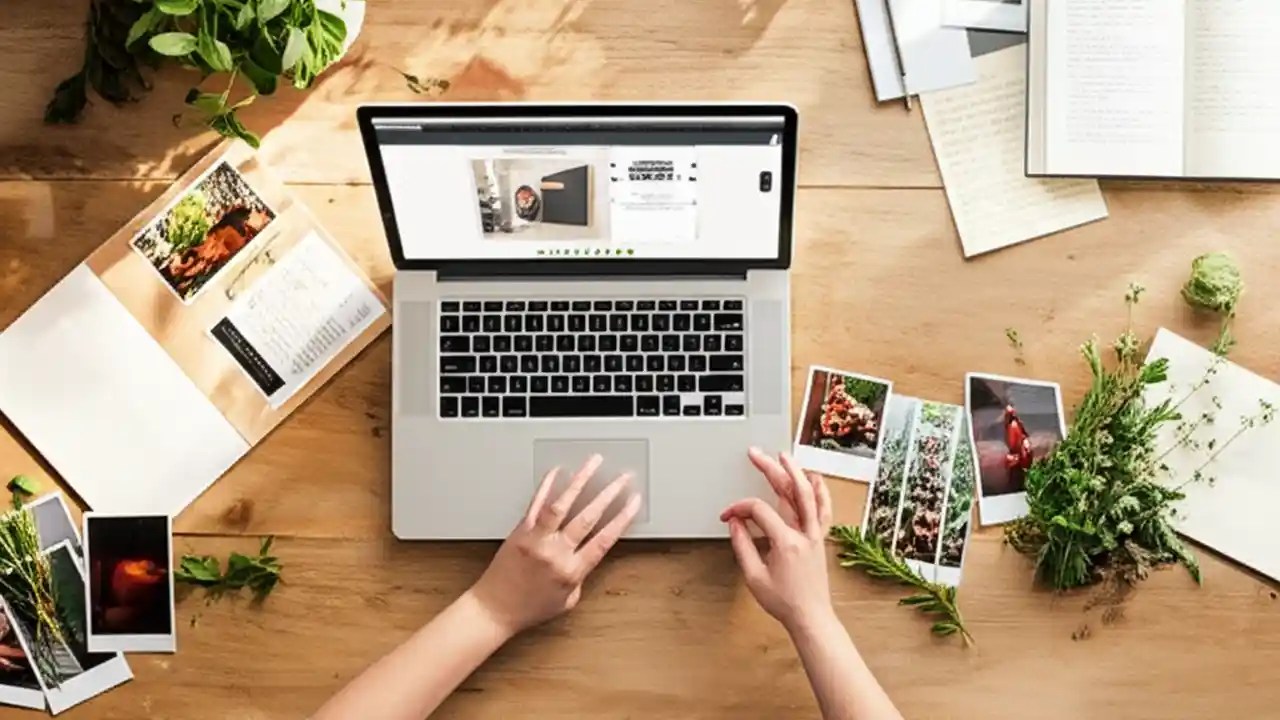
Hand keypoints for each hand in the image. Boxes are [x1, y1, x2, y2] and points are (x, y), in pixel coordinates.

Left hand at [468, 455, 641, 636]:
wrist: (494, 610)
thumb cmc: (528, 609)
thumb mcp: (567, 601)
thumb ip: (580, 576)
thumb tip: (587, 554)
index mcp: (571, 571)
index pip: (603, 539)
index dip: (622, 518)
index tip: (634, 502)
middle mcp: (555, 552)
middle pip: (588, 517)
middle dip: (609, 494)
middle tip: (623, 477)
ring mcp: (536, 539)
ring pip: (563, 504)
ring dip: (580, 480)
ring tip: (594, 463)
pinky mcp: (520, 531)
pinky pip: (535, 504)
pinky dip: (547, 486)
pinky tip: (557, 471)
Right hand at [721, 448, 834, 633]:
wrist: (810, 617)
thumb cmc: (784, 602)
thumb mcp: (754, 577)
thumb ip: (742, 546)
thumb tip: (735, 523)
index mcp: (786, 542)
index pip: (759, 511)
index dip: (739, 508)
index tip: (728, 516)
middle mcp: (804, 534)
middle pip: (787, 491)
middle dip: (769, 469)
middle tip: (755, 454)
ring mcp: (816, 535)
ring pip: (808, 494)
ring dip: (796, 472)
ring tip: (785, 456)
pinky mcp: (820, 539)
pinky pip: (824, 509)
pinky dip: (820, 491)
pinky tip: (815, 479)